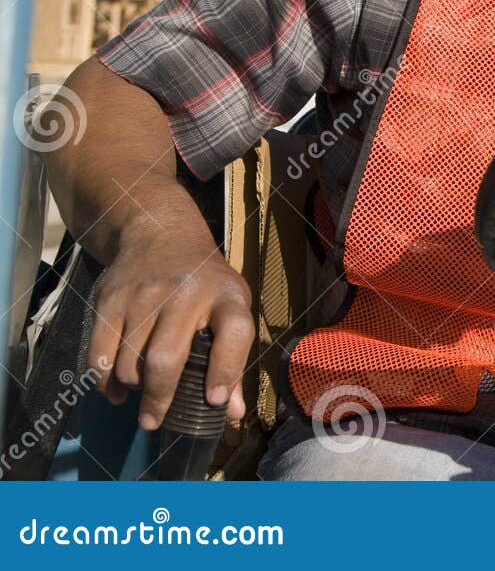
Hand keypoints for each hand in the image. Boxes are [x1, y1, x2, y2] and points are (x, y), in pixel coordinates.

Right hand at [88, 220, 254, 429]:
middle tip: (154, 421)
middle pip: (166, 357)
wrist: (160, 234)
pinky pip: (100, 354)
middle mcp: (185, 293)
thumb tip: (230, 412)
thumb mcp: (230, 305)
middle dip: (159, 398)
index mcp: (225, 295)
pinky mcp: (110, 299)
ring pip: (129, 361)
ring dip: (132, 387)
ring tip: (140, 393)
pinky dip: (104, 380)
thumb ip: (233, 357)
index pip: (233, 332)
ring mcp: (143, 295)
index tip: (213, 401)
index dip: (226, 370)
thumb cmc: (204, 281)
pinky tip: (115, 389)